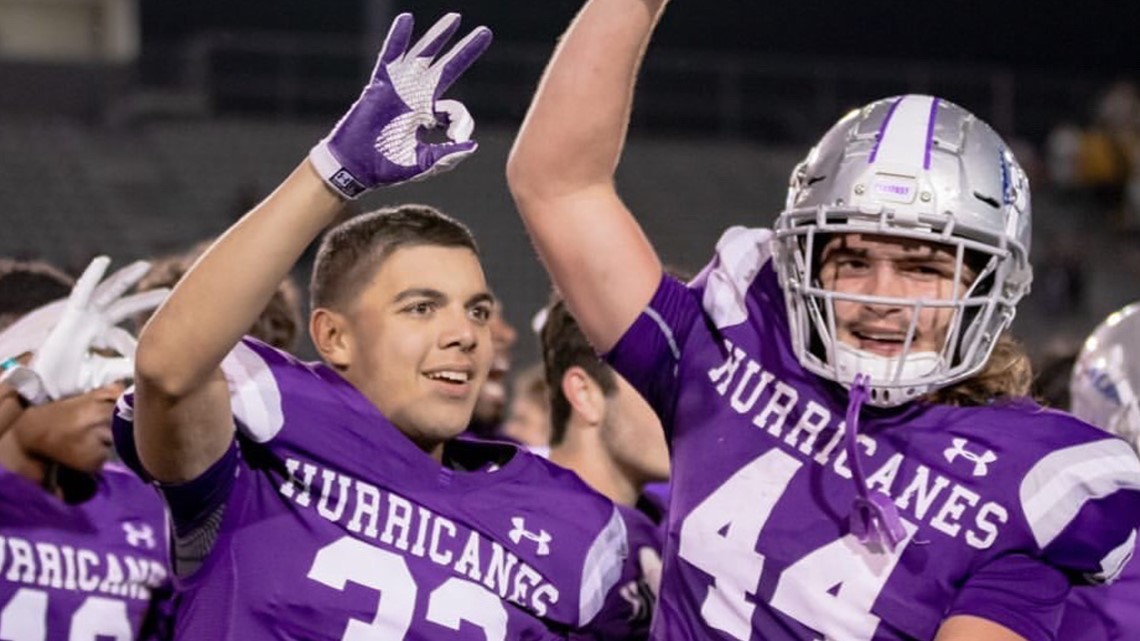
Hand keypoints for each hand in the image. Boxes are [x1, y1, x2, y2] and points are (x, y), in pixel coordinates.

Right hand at [0, 257, 167, 402]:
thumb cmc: (68, 379)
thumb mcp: (102, 372)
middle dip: (144, 299)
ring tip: (144, 266)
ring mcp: (82, 316)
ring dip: (125, 278)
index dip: (133, 346)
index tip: (144, 355)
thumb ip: (123, 367)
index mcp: (101, 336)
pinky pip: (81, 290)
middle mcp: (94, 322)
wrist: (44, 383)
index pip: (124, 336)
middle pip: (124, 306)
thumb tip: (148, 366)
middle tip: (169, 292)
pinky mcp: (69, 313)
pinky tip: (103, 260)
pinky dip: (92, 275)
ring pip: (108, 292)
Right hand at [309, 12, 492, 197]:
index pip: (455, 110)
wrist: (355, 167)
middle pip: (446, 68)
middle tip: (484, 32)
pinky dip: (397, 39)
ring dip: (438, 37)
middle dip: (465, 51)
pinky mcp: (381, 86)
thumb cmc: (386, 168)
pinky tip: (406, 20)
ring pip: (423, 56)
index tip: (454, 138)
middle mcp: (417, 98)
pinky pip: (390, 57)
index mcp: (428, 117)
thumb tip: (472, 145)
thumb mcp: (423, 164)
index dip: (461, 122)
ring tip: (455, 18)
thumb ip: (447, 156)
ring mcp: (400, 89)